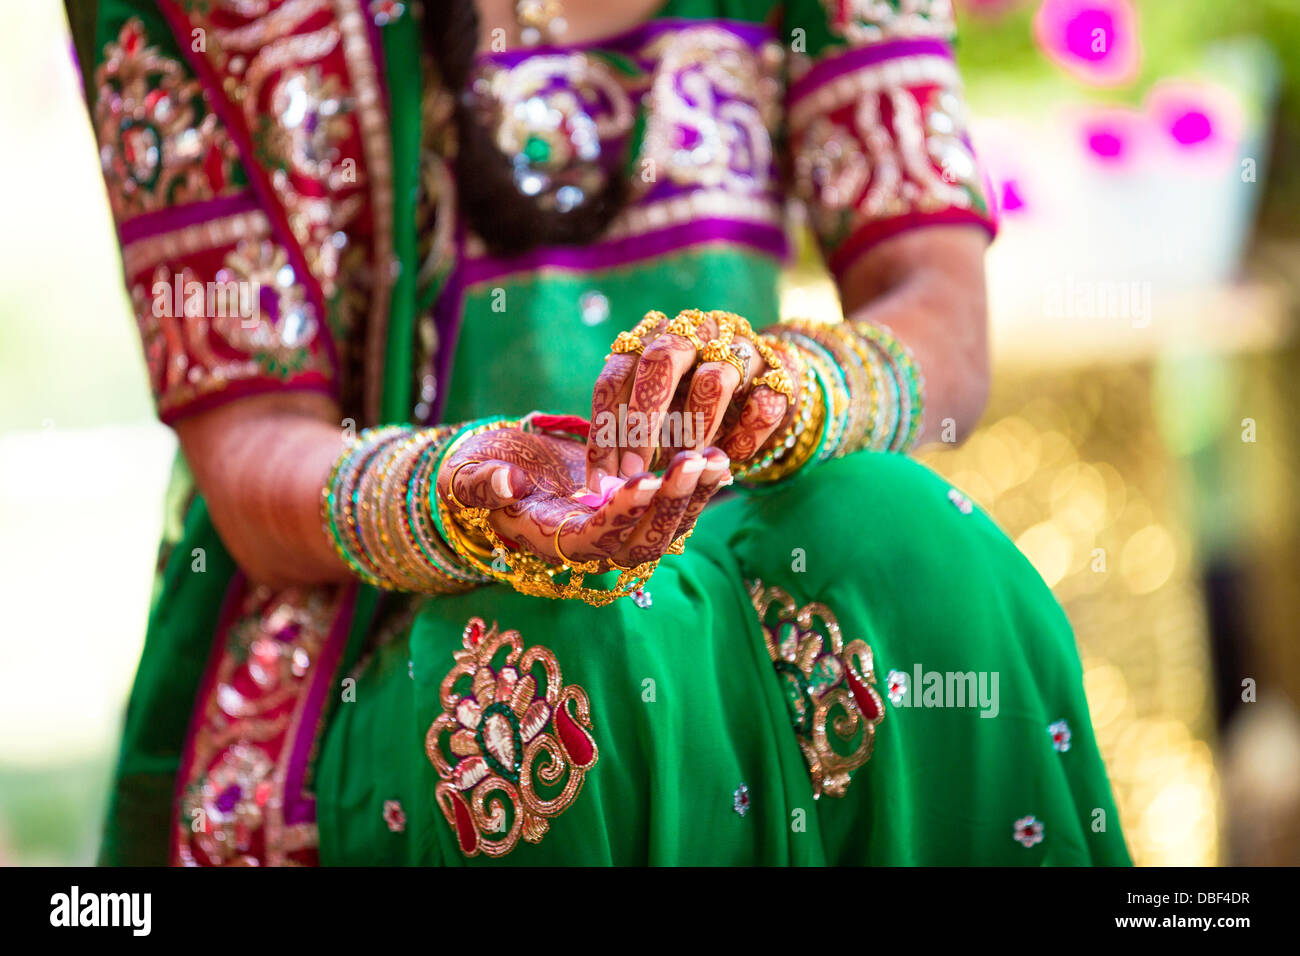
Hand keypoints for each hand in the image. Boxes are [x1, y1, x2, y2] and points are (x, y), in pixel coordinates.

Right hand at [437, 425, 730, 567]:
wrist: (497, 469)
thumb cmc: (477, 472)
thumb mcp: (465, 476)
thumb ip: (479, 484)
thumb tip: (506, 483)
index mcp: (551, 541)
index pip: (593, 538)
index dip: (620, 515)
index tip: (643, 481)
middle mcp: (591, 546)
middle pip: (640, 543)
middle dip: (670, 505)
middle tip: (694, 462)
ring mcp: (617, 531)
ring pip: (665, 529)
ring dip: (694, 497)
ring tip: (717, 458)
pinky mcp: (635, 511)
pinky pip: (674, 508)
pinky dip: (698, 488)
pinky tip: (720, 459)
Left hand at [585, 310, 789, 487]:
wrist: (765, 385)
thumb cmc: (693, 407)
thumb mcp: (658, 414)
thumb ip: (631, 437)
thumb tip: (602, 487)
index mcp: (652, 338)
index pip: (617, 375)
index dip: (605, 427)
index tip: (603, 479)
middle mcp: (693, 332)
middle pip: (661, 360)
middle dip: (644, 419)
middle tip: (638, 470)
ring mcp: (739, 347)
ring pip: (715, 380)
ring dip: (697, 429)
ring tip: (686, 465)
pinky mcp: (779, 372)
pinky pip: (763, 404)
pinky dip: (744, 438)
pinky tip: (731, 462)